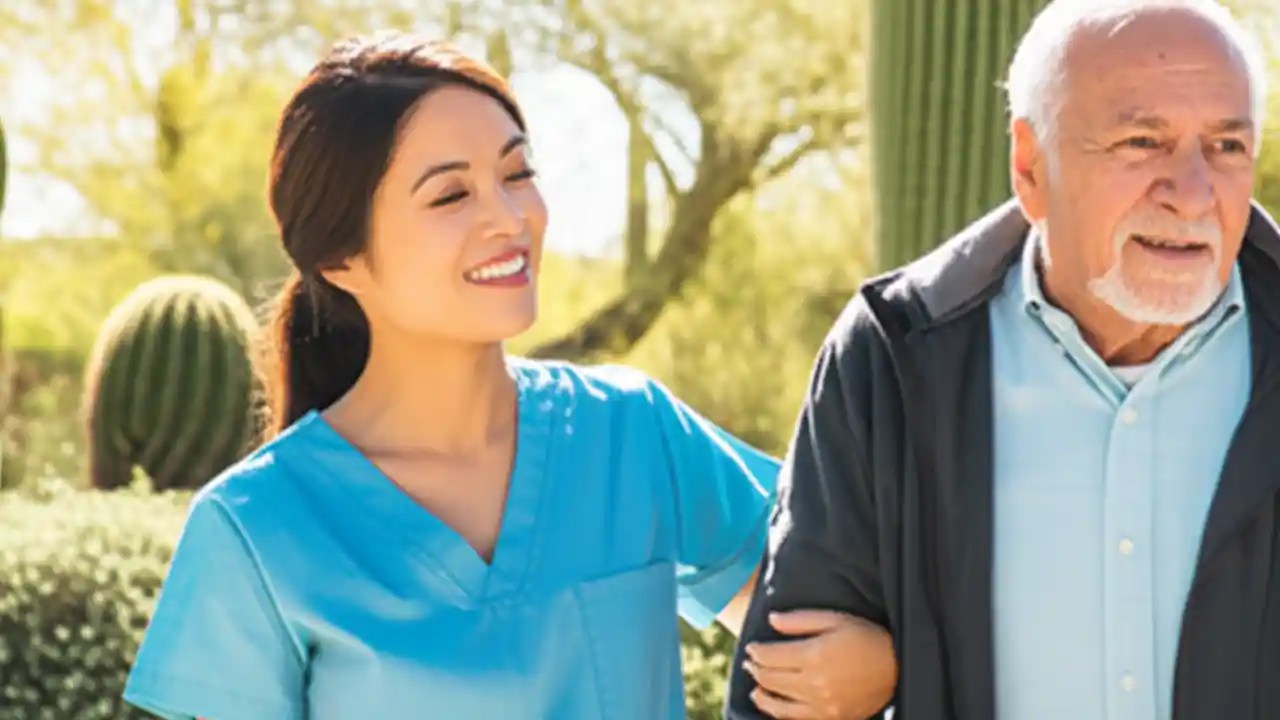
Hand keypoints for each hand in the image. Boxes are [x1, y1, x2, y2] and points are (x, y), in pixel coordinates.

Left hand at [743, 610, 896, 718]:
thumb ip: (800, 620)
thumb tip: (771, 619)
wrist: (897, 667)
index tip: (752, 647)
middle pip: (771, 678)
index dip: (756, 651)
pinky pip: (795, 719)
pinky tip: (772, 705)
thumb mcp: (835, 619)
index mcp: (814, 655)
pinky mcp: (830, 718)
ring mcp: (822, 705)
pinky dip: (778, 712)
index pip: (770, 656)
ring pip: (778, 704)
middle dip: (756, 668)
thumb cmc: (866, 638)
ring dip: (761, 692)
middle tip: (750, 662)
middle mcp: (814, 683)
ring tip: (755, 685)